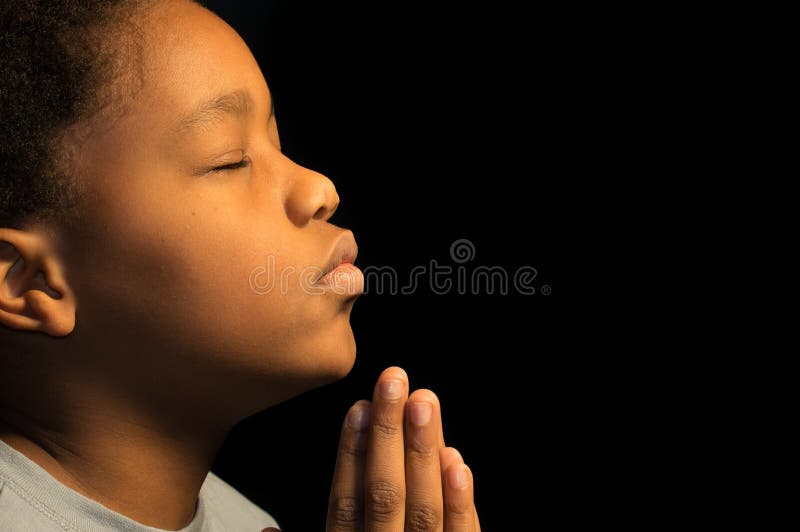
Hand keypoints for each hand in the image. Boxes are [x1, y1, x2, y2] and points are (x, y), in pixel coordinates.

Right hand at [326, 366, 480, 530]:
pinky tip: (455, 462)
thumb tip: (295, 498)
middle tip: (393, 383)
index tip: (360, 407)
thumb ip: (334, 519)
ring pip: (423, 509)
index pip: (346, 504)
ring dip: (423, 452)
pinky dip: (459, 501)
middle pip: (384, 495)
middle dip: (388, 434)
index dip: (351, 454)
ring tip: (423, 403)